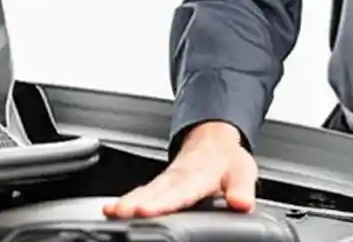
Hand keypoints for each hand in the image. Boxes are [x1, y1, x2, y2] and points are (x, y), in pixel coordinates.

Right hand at [103, 121, 257, 217]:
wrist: (215, 140)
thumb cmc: (226, 160)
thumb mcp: (242, 172)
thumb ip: (241, 189)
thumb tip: (242, 203)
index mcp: (198, 176)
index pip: (179, 192)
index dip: (162, 202)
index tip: (146, 209)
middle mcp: (177, 178)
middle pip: (154, 191)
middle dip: (136, 202)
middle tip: (118, 212)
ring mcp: (165, 181)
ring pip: (144, 191)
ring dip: (127, 201)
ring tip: (110, 211)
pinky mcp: (159, 185)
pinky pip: (141, 192)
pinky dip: (127, 200)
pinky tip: (113, 210)